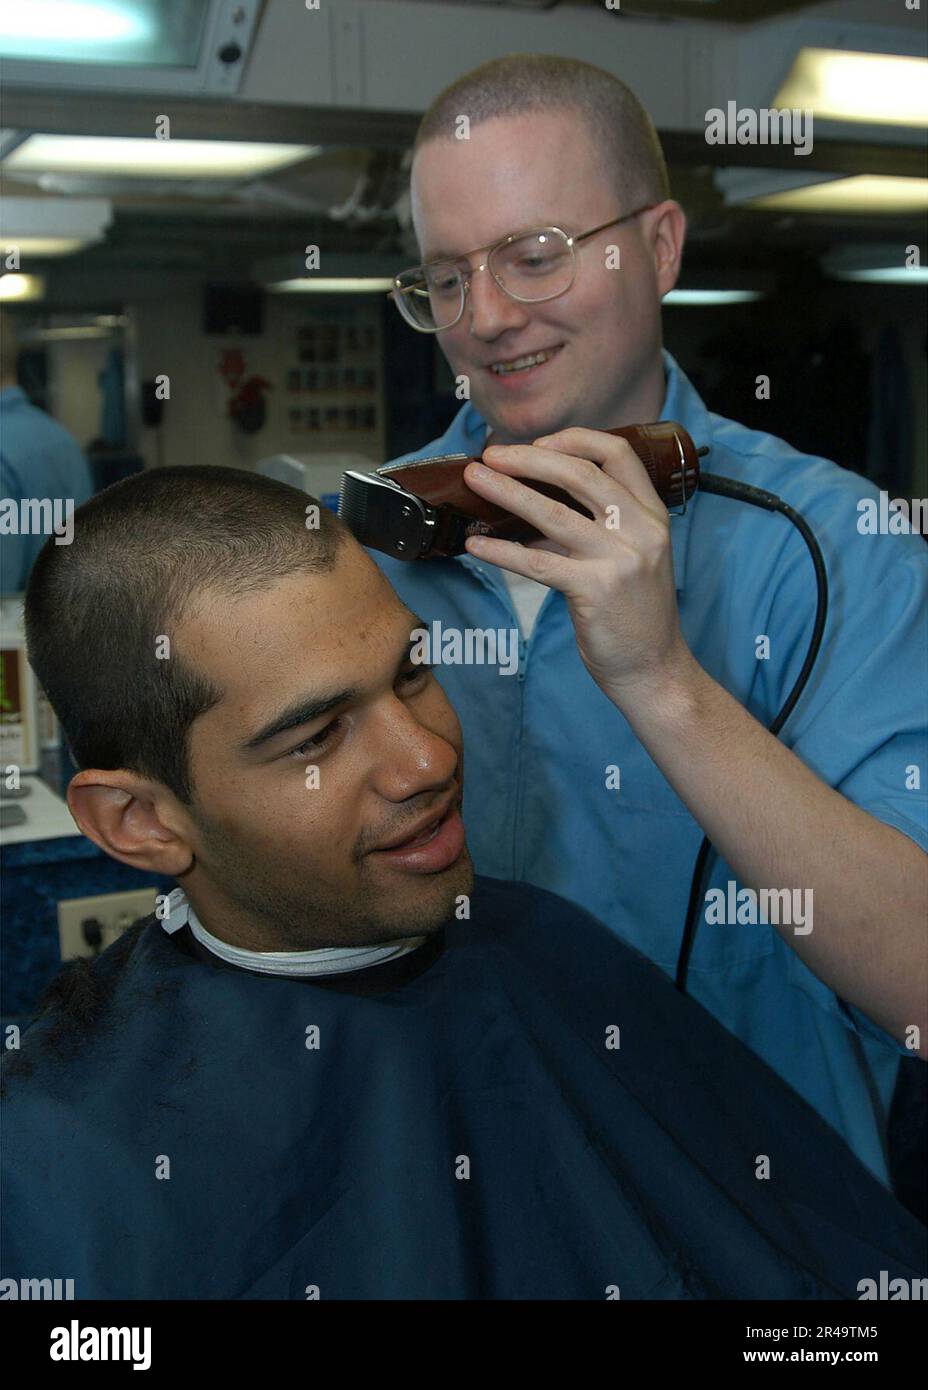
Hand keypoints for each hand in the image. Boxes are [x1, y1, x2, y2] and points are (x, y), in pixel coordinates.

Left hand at [462, 427, 697, 705]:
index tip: (537, 444)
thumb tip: (532, 502)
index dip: (573, 440)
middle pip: (580, 473)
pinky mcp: (595, 590)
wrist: (654, 670)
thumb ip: (596, 526)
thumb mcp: (630, 557)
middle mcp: (642, 530)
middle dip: (528, 458)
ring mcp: (620, 559)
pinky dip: (501, 551)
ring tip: (474, 481)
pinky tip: (476, 544)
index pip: (617, 453)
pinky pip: (536, 563)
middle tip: (491, 456)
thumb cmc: (634, 614)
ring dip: (506, 493)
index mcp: (653, 514)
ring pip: (553, 513)